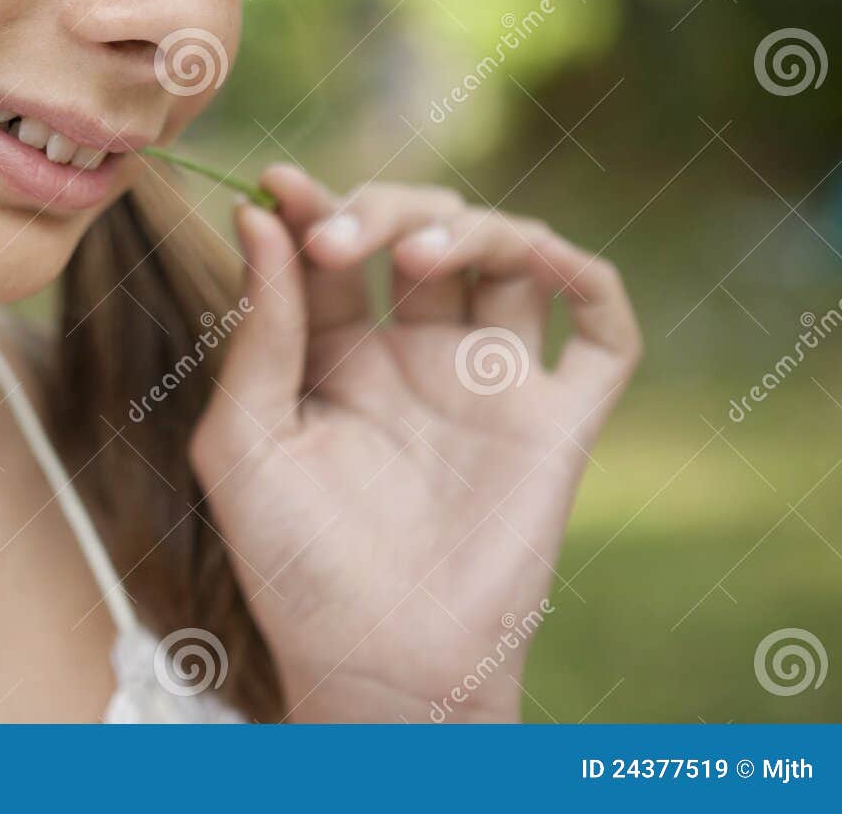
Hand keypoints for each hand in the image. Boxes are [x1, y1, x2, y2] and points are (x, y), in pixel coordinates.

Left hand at [190, 165, 641, 721]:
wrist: (376, 665)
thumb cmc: (293, 564)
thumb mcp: (246, 439)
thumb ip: (260, 330)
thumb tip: (257, 215)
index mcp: (339, 358)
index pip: (336, 252)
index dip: (314, 208)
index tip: (281, 183)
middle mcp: (419, 357)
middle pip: (422, 233)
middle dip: (383, 212)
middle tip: (338, 239)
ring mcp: (492, 385)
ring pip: (510, 256)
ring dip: (472, 227)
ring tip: (415, 257)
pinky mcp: (558, 423)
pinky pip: (602, 331)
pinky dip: (587, 278)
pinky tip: (540, 264)